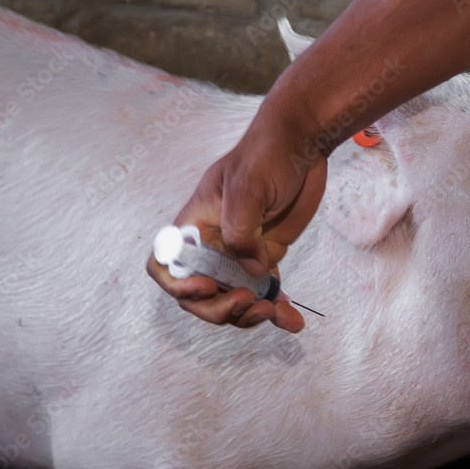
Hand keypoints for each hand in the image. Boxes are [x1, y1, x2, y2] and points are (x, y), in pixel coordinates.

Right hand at [147, 111, 327, 331]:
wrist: (303, 147)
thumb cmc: (267, 154)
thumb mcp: (248, 185)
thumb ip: (241, 229)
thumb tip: (251, 268)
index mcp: (194, 226)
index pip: (166, 265)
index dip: (179, 285)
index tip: (208, 287)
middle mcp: (212, 246)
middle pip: (200, 296)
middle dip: (219, 308)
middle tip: (247, 301)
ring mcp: (239, 255)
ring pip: (233, 301)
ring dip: (249, 316)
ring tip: (274, 311)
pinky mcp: (265, 259)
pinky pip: (265, 294)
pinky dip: (278, 311)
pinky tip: (293, 322)